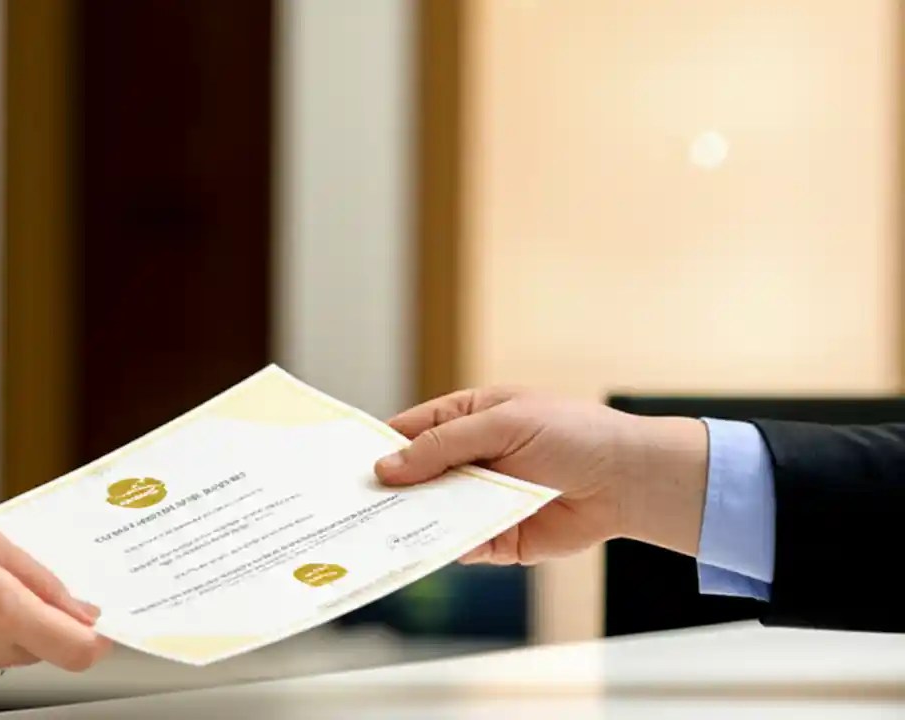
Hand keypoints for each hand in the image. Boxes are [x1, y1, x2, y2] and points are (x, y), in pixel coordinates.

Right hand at [0, 497, 109, 688]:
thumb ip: (45, 584)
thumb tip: (85, 614)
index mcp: (1, 610)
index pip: (75, 652)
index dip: (95, 641)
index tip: (100, 627)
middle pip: (40, 650)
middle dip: (39, 622)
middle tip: (6, 581)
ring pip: (5, 656)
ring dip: (2, 631)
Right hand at [374, 388, 708, 564]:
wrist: (628, 481)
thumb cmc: (573, 434)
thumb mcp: (502, 423)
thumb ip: (443, 446)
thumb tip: (388, 466)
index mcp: (465, 420)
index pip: (408, 431)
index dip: (377, 446)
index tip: (343, 464)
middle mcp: (468, 461)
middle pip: (413, 478)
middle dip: (386, 490)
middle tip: (347, 505)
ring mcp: (480, 500)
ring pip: (430, 514)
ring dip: (407, 521)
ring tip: (371, 532)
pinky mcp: (497, 538)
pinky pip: (458, 544)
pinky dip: (441, 547)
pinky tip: (418, 550)